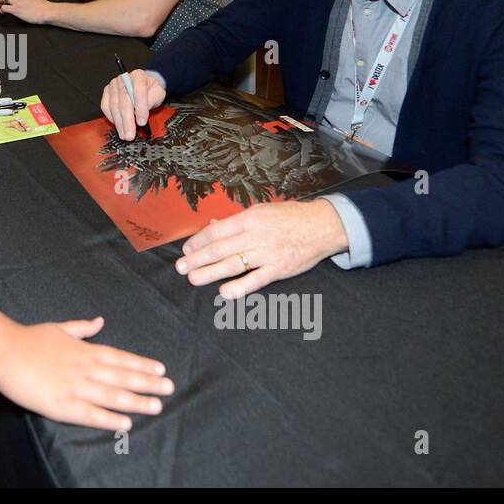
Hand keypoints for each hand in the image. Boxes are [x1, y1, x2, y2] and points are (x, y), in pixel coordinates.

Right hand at [0, 318, 172, 431]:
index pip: (120, 358)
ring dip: (136, 401)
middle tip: (169, 388)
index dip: (141, 364)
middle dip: (147, 383)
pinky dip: (109, 418)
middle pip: (122, 377)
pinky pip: (90, 414)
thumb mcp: (59, 327)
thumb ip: (82, 327)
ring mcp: (75, 387)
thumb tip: (100, 320)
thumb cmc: (30, 339)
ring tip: (156, 406)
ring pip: (112, 395)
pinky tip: (125, 423)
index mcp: (84, 350)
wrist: (5, 351)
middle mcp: (85, 368)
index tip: (160, 369)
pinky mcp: (62, 404)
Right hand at [100, 69, 166, 140]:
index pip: (138, 92)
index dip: (140, 109)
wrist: (143, 85)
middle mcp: (124, 79)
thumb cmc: (150, 90)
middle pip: (124, 102)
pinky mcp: (107, 93)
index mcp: (138, 76)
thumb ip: (152, 100)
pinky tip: (118, 125)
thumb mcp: (158, 93)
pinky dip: (111, 118)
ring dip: (119, 123)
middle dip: (127, 121)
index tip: (142, 122)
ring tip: (125, 134)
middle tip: (130, 134)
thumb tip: (142, 113)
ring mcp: (113, 86)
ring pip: (114, 106)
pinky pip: (106, 107)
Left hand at [176, 200, 348, 298]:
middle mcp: (256, 235)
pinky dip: (240, 287)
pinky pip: (256, 280)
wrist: (322, 226)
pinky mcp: (279, 269)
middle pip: (220, 249)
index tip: (186, 249)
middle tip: (181, 267)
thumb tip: (212, 225)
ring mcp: (268, 253)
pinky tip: (224, 292)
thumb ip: (236, 221)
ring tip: (194, 279)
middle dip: (197, 258)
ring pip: (233, 264)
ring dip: (210, 272)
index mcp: (249, 219)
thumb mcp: (261, 211)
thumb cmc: (289, 217)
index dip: (198, 241)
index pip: (217, 231)